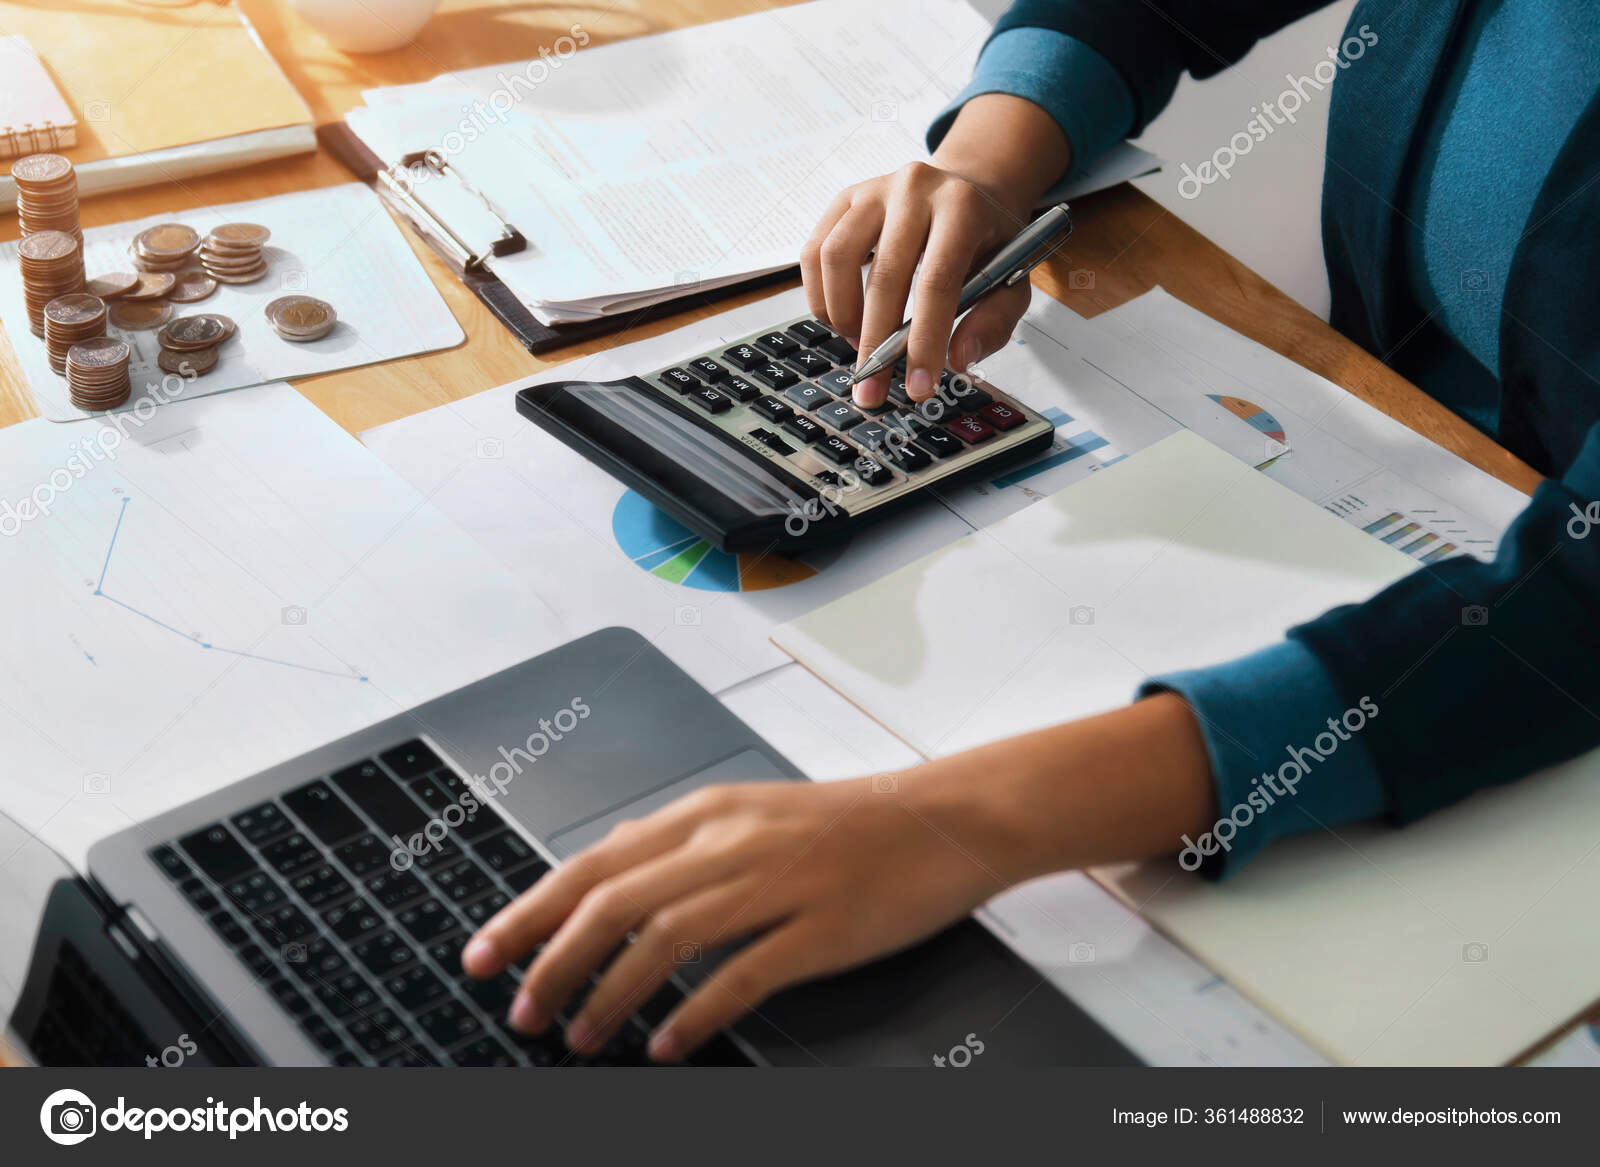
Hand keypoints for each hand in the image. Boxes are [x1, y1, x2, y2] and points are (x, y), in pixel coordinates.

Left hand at [460, 770, 1037, 1062]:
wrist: (943, 818)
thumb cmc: (849, 821)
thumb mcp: (752, 808)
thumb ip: (678, 837)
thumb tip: (607, 863)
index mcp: (707, 812)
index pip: (593, 862)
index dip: (529, 911)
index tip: (485, 952)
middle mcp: (730, 841)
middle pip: (613, 902)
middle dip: (551, 961)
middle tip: (521, 1009)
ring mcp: (776, 882)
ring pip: (664, 938)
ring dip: (608, 994)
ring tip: (578, 1037)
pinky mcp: (819, 928)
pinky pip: (741, 976)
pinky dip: (692, 1014)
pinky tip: (664, 1045)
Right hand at [802, 164, 1032, 407]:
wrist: (969, 188)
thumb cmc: (988, 240)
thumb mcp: (1012, 277)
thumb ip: (993, 321)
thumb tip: (957, 359)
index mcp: (962, 207)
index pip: (936, 282)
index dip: (924, 342)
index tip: (918, 388)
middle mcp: (914, 190)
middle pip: (884, 276)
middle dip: (875, 345)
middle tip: (873, 388)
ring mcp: (873, 191)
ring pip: (836, 259)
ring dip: (842, 316)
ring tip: (859, 345)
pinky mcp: (844, 200)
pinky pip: (814, 253)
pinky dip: (820, 295)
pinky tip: (841, 318)